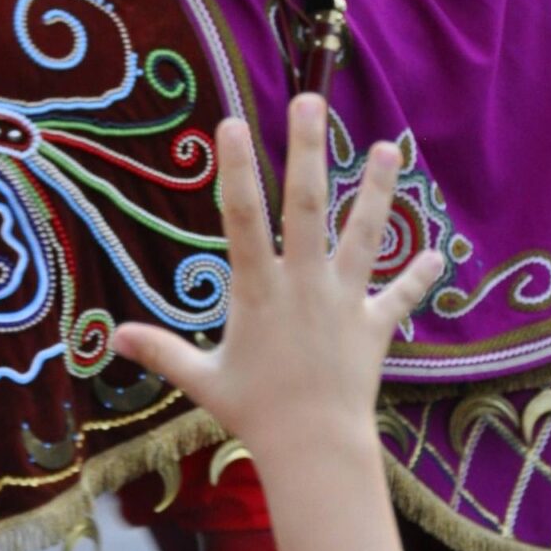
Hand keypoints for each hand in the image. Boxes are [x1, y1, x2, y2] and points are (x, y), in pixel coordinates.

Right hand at [112, 93, 443, 466]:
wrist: (314, 449)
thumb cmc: (252, 414)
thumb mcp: (201, 380)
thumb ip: (160, 351)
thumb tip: (112, 338)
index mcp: (257, 291)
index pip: (242, 219)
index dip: (236, 170)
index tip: (233, 122)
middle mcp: (302, 285)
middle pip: (305, 206)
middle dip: (307, 151)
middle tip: (310, 100)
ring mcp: (342, 301)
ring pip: (364, 235)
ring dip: (378, 191)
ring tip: (390, 148)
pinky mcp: (373, 326)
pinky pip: (399, 296)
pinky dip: (419, 277)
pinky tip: (438, 255)